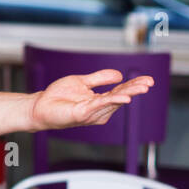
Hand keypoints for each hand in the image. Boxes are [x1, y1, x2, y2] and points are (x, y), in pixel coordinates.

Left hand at [28, 69, 153, 130]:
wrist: (40, 106)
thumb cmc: (58, 97)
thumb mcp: (82, 82)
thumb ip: (99, 78)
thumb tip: (119, 74)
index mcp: (100, 101)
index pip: (120, 92)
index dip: (134, 85)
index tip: (148, 79)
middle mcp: (99, 109)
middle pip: (121, 97)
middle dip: (135, 89)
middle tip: (149, 83)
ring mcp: (91, 113)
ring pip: (113, 101)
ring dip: (129, 94)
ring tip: (142, 88)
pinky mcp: (82, 114)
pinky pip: (100, 106)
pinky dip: (113, 101)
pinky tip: (124, 98)